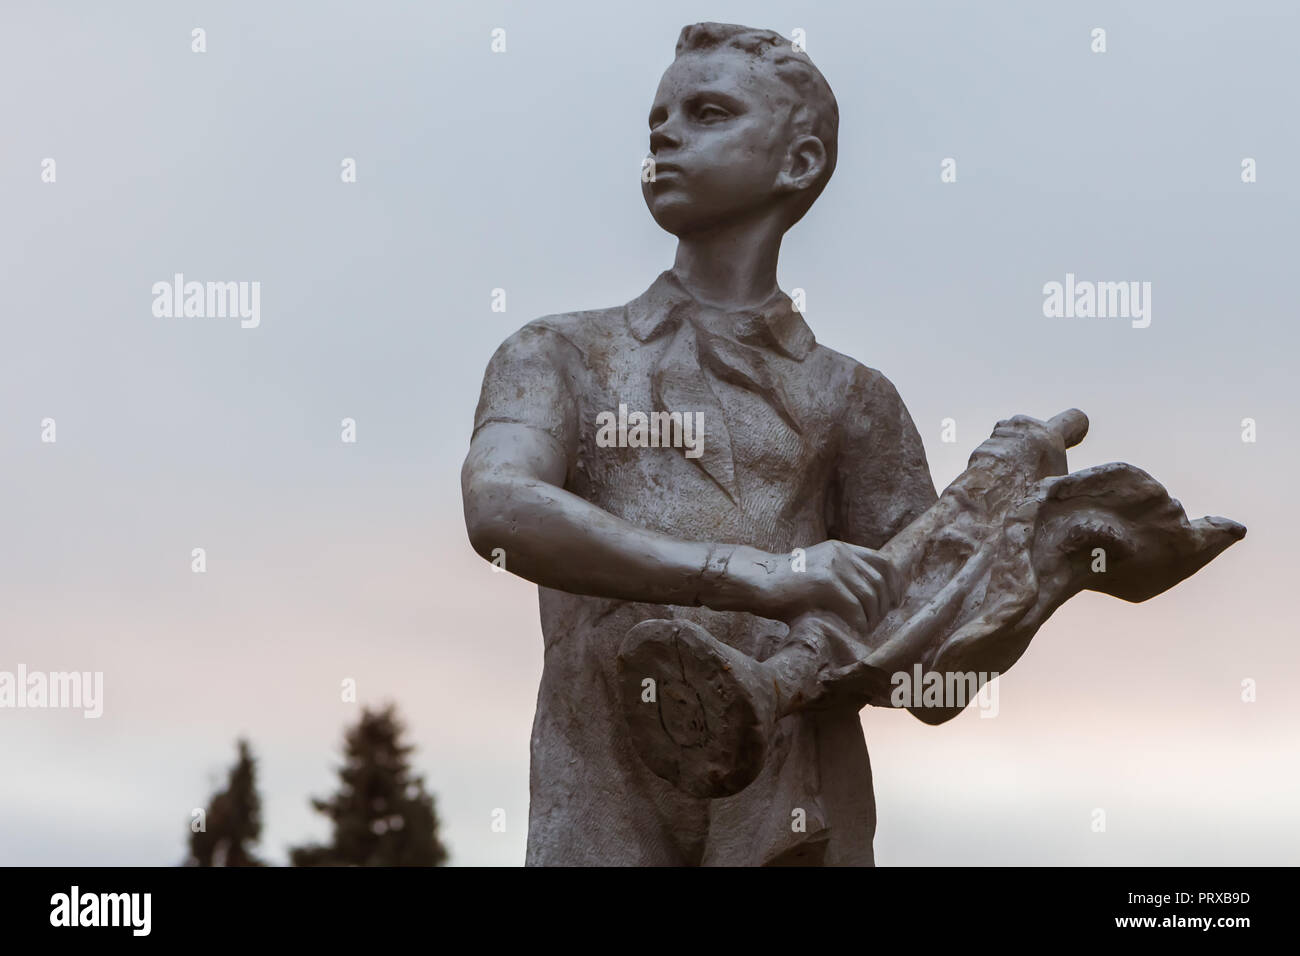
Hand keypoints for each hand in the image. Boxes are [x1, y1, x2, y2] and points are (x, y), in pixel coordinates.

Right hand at [718, 541, 901, 634]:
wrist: (757, 582)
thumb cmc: (785, 584)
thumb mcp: (817, 569)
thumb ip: (841, 574)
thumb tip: (870, 597)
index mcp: (841, 549)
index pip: (884, 561)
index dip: (895, 583)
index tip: (895, 601)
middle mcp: (841, 555)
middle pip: (880, 582)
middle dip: (884, 606)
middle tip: (876, 622)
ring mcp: (833, 568)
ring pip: (870, 597)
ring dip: (871, 618)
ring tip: (862, 629)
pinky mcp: (824, 584)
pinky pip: (855, 609)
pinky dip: (858, 623)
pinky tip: (852, 631)